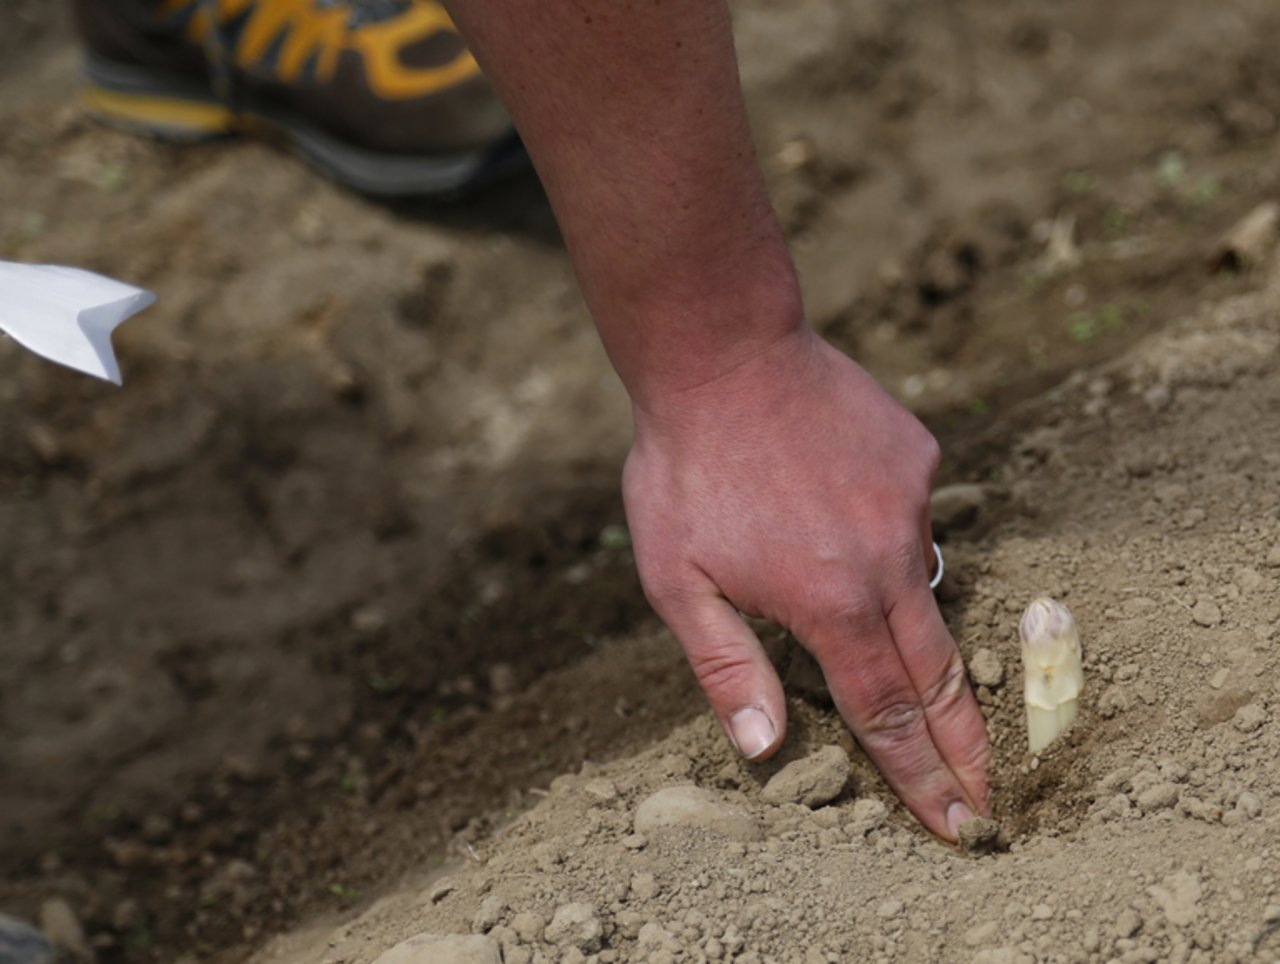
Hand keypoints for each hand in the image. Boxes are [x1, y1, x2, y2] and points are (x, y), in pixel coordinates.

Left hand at [623, 327, 989, 839]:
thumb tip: (767, 747)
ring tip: (845, 595)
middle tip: (993, 797)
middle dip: (967, 744)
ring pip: (923, 589)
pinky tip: (829, 502)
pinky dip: (881, 535)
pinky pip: (910, 521)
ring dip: (907, 624)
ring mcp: (910, 504)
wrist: (724, 352)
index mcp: (830, 602)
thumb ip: (728, 667)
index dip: (924, 777)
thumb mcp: (676, 579)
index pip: (889, 714)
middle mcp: (888, 560)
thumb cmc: (685, 470)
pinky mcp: (918, 458)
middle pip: (939, 672)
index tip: (961, 826)